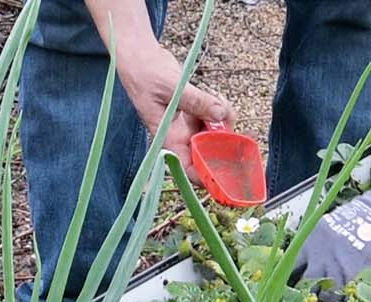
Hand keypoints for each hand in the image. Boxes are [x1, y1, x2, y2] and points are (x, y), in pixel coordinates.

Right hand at [116, 39, 232, 164]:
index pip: (189, 168)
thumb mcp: (172, 87)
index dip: (208, 174)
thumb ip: (197, 101)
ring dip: (224, 122)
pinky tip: (217, 97)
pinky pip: (214, 119)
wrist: (141, 58)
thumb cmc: (145, 75)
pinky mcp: (195, 113)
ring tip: (220, 100)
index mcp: (168, 139)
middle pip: (208, 153)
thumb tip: (220, 114)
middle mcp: (179, 137)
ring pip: (215, 135)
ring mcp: (188, 126)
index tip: (228, 167)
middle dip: (224, 142)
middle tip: (229, 118)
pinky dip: (221, 111)